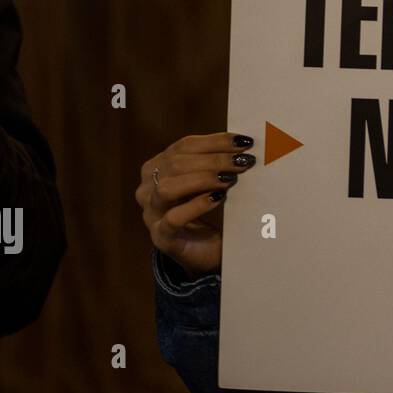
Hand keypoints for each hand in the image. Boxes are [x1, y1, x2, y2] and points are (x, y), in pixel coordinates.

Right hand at [135, 132, 255, 277]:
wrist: (204, 251)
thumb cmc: (208, 209)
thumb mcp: (209, 180)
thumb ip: (218, 161)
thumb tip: (244, 143)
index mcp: (157, 168)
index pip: (183, 146)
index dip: (214, 141)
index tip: (243, 141)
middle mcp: (148, 189)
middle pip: (176, 164)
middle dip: (214, 159)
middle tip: (243, 161)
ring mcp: (151, 215)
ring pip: (167, 188)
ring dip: (202, 179)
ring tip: (230, 178)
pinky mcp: (161, 237)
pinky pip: (173, 218)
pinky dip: (196, 205)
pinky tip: (217, 198)